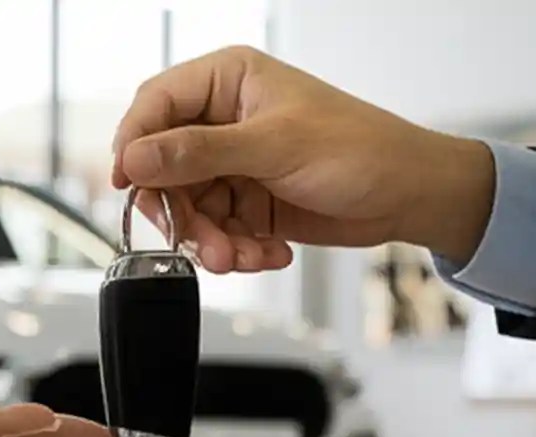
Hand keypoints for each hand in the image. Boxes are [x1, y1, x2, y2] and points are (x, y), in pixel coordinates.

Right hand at [111, 45, 494, 271]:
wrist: (410, 196)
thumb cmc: (361, 149)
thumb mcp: (274, 146)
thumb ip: (198, 152)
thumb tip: (136, 157)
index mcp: (229, 81)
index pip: (155, 105)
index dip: (134, 144)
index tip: (126, 184)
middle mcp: (225, 120)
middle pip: (165, 167)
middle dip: (181, 212)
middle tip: (202, 242)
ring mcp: (236, 164)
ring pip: (189, 208)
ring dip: (212, 240)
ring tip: (243, 256)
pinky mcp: (249, 202)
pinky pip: (217, 231)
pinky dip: (237, 250)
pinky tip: (268, 252)